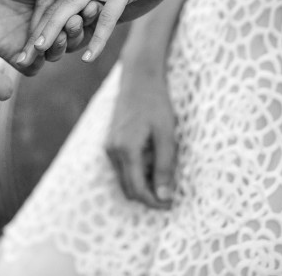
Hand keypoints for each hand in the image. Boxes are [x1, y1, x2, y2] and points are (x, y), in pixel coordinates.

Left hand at [0, 0, 87, 75]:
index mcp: (55, 5)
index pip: (77, 16)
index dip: (85, 15)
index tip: (91, 8)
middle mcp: (45, 25)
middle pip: (69, 39)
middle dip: (75, 34)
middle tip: (74, 23)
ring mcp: (29, 40)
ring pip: (52, 55)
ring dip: (59, 49)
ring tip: (58, 38)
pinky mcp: (12, 52)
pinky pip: (30, 67)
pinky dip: (35, 64)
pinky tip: (33, 55)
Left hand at [24, 0, 200, 62]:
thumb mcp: (115, 1)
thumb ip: (96, 16)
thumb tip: (81, 39)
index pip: (55, 4)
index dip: (40, 26)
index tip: (27, 50)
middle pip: (56, 5)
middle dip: (38, 30)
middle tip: (24, 53)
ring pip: (74, 7)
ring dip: (57, 30)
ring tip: (42, 51)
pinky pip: (108, 16)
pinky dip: (98, 37)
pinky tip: (89, 57)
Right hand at [105, 67, 177, 208]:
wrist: (139, 79)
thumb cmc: (155, 104)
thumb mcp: (166, 135)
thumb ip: (164, 166)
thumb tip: (164, 196)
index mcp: (126, 150)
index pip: (138, 189)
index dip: (155, 201)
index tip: (171, 203)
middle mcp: (113, 151)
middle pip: (128, 188)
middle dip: (149, 196)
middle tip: (171, 193)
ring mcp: (109, 146)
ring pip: (125, 179)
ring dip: (143, 183)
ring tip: (164, 173)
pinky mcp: (111, 142)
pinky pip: (122, 167)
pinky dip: (137, 172)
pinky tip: (153, 160)